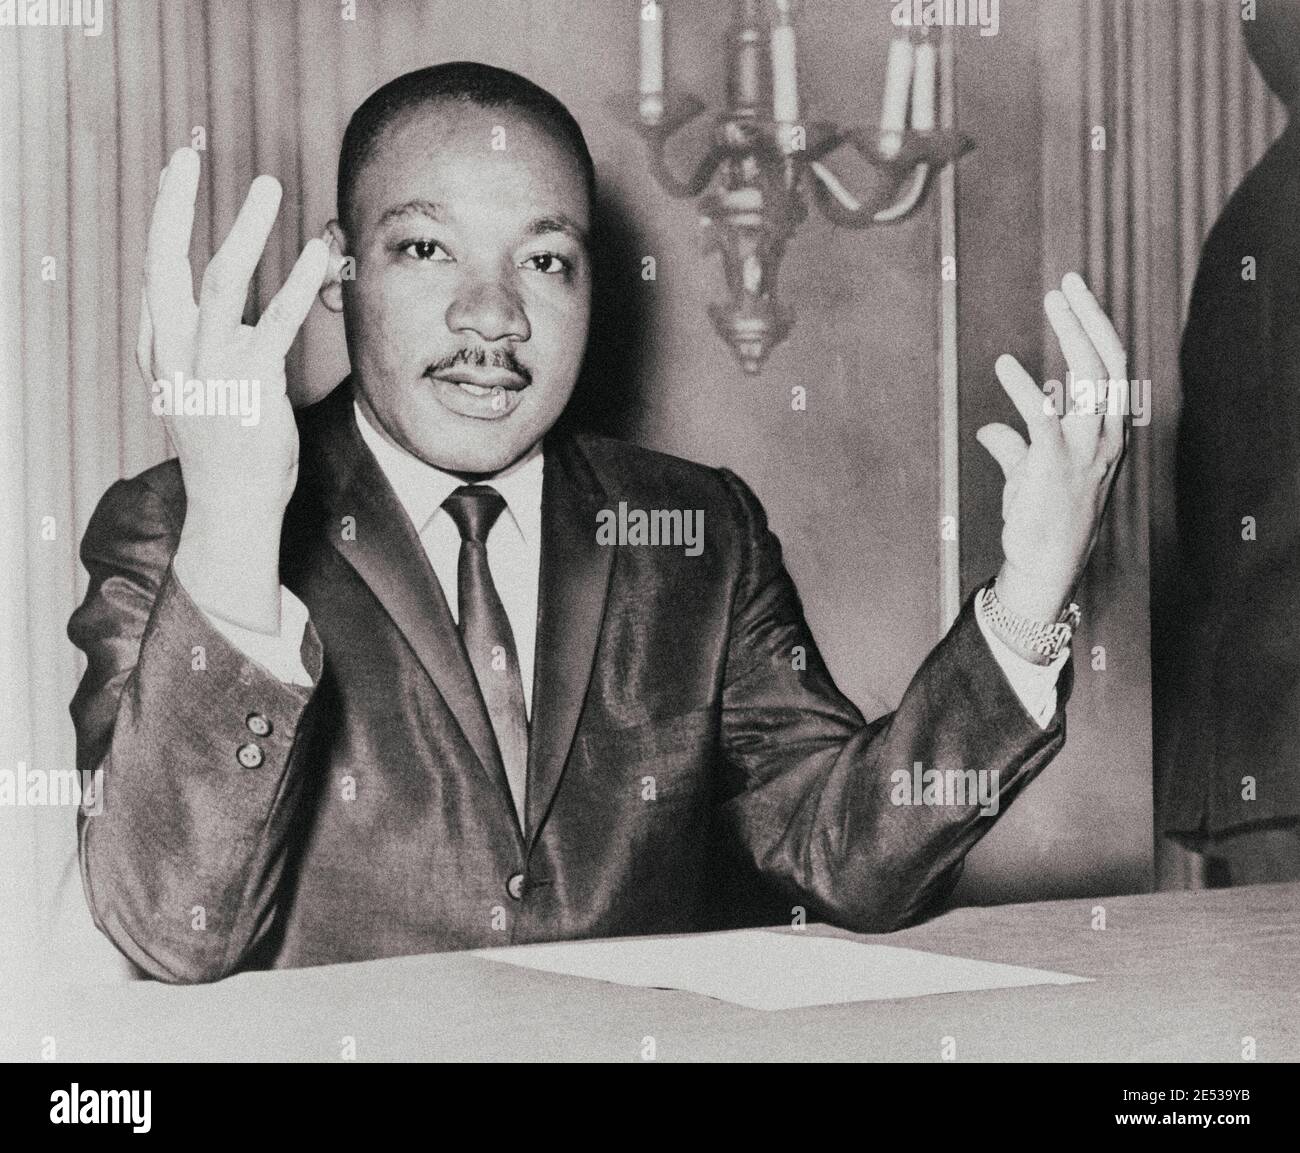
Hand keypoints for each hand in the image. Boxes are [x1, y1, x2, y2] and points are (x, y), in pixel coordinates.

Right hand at [139, 147, 327, 631]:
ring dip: (244, 229)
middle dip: (170, 205)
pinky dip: (298, 283)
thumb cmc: (227, 448)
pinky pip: (277, 323)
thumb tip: (233, 311)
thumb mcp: (201, 390)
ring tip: (266, 187)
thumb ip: (206, 345)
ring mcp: (211, 371)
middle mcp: (175, 354)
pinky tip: (316, 253)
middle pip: (163, 263)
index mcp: (160, 351)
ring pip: (221, 282)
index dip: (164, 220)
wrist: (233, 509)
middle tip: (182, 156)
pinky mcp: (252, 387)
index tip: (174, 175)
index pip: (154, 273)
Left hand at [975, 272, 1127, 622]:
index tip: (1075, 297)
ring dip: (1072, 334)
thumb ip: (1013, 446)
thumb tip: (991, 429)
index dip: (1097, 329)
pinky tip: (1004, 365)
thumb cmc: (1041, 519)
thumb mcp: (1029, 475)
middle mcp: (1107, 436)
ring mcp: (1086, 451)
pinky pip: (1045, 417)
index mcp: (1107, 432)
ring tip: (1053, 301)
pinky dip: (1024, 387)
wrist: (1044, 565)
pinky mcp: (1056, 465)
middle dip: (1091, 318)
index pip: (1114, 368)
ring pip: (1092, 378)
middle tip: (1068, 284)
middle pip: (1110, 362)